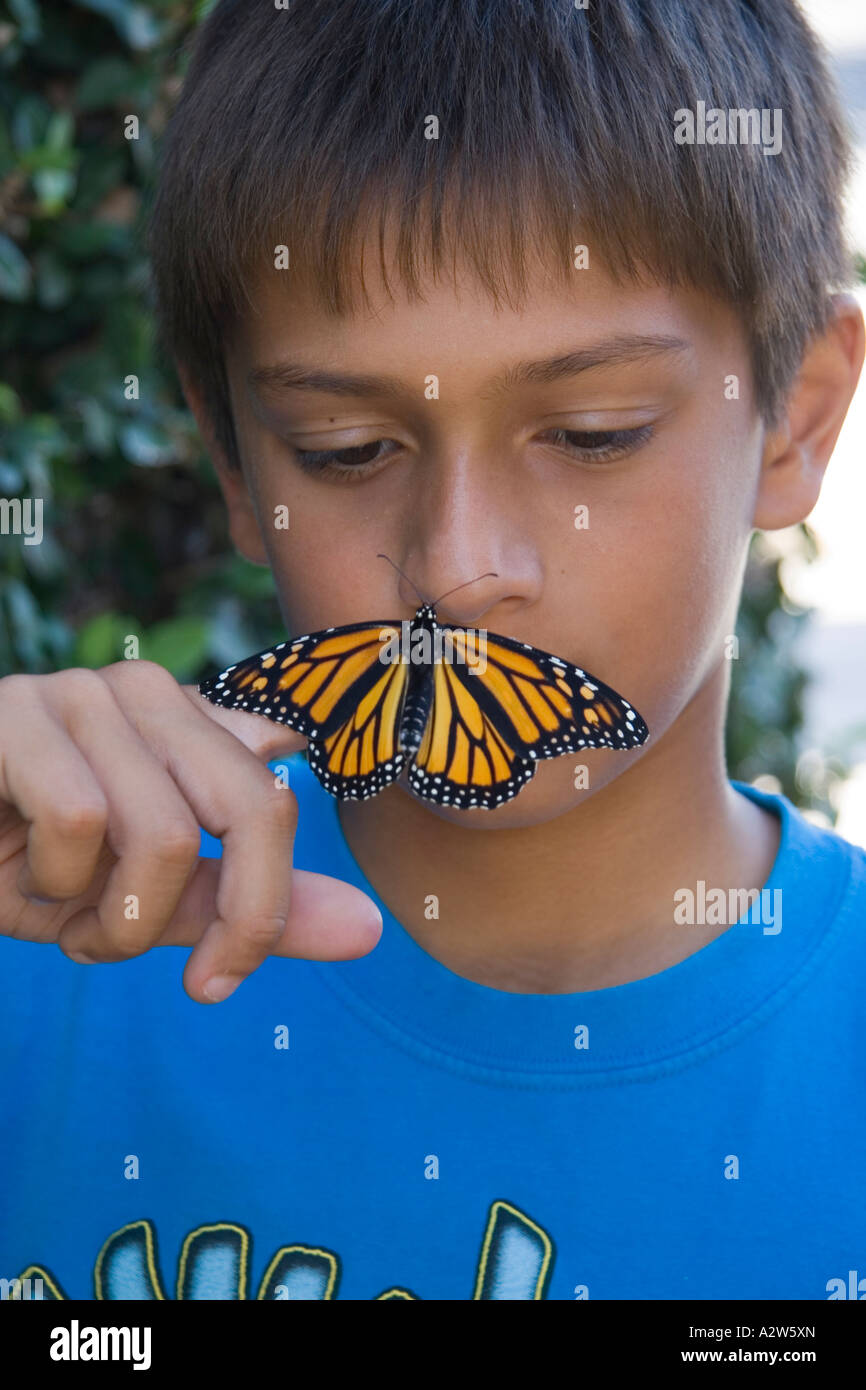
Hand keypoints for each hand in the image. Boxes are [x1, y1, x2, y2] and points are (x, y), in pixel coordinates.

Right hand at [0, 661, 381, 1002]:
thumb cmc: (22, 869)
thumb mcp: (142, 904)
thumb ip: (244, 909)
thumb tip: (370, 930)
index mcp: (192, 729)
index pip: (282, 805)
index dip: (263, 908)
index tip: (214, 976)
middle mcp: (152, 694)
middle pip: (257, 808)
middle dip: (228, 919)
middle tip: (184, 980)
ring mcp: (83, 692)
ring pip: (165, 832)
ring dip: (113, 923)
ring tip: (68, 924)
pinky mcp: (15, 711)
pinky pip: (82, 821)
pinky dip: (54, 887)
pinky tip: (16, 878)